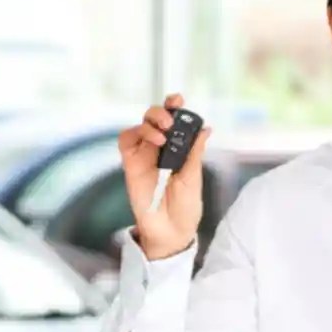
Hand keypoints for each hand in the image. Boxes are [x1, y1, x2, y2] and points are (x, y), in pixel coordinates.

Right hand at [118, 93, 211, 260]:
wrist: (172, 231)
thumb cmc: (185, 207)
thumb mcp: (194, 177)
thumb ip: (194, 152)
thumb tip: (205, 129)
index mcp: (177, 149)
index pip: (174, 121)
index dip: (173, 107)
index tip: (178, 99)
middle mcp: (159, 149)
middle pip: (153, 118)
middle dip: (161, 112)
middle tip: (171, 120)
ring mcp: (143, 156)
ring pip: (139, 126)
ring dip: (150, 123)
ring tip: (163, 134)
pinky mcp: (130, 165)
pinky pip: (126, 141)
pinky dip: (137, 134)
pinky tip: (153, 142)